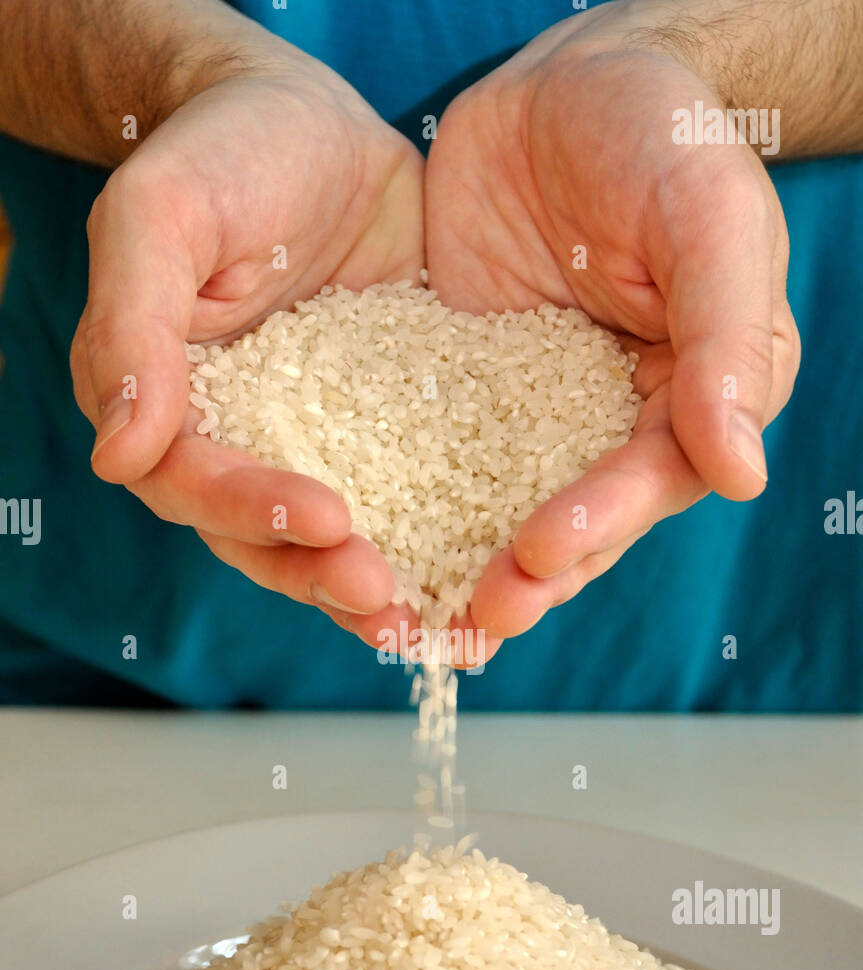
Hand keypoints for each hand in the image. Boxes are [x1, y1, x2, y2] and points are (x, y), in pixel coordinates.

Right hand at [71, 58, 423, 619]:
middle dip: (326, 574)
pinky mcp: (386, 433)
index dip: (256, 513)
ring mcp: (316, 446)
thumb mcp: (162, 215)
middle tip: (389, 597)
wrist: (312, 125)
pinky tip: (490, 565)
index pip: (199, 484)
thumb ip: (132, 327)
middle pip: (268, 539)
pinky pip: (412, 493)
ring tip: (436, 618)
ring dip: (383, 581)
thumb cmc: (222, 154)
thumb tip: (118, 454)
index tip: (326, 519)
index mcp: (168, 410)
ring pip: (339, 537)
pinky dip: (443, 535)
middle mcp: (239, 446)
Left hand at [425, 11, 799, 640]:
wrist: (563, 81)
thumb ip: (726, 340)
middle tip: (478, 612)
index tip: (541, 550)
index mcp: (696, 396)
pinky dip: (408, 503)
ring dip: (466, 561)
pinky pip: (437, 457)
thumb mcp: (708, 217)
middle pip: (578, 519)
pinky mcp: (466, 395)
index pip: (652, 478)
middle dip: (530, 572)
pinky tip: (365, 541)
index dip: (600, 522)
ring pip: (505, 506)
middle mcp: (618, 423)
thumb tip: (740, 472)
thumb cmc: (660, 133)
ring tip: (420, 612)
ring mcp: (538, 416)